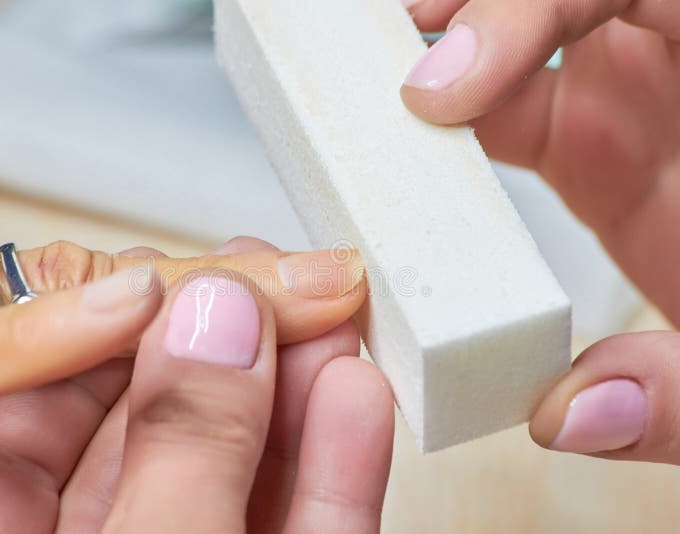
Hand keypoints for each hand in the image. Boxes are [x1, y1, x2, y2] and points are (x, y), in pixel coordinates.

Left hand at [0, 237, 394, 533]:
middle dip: (222, 349)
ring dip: (293, 390)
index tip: (174, 283)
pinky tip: (357, 398)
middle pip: (150, 439)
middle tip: (274, 282)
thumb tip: (213, 323)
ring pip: (237, 473)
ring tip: (335, 315)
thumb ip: (171, 456)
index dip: (102, 341)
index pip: (24, 433)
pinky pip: (300, 525)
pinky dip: (337, 464)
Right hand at [400, 1, 679, 460]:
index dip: (520, 12)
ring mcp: (636, 103)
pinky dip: (446, 123)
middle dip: (461, 12)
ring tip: (363, 100)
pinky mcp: (596, 148)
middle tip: (376, 61)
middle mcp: (679, 75)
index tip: (441, 94)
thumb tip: (563, 411)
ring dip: (436, 60)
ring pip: (517, 36)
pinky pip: (508, 107)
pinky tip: (400, 153)